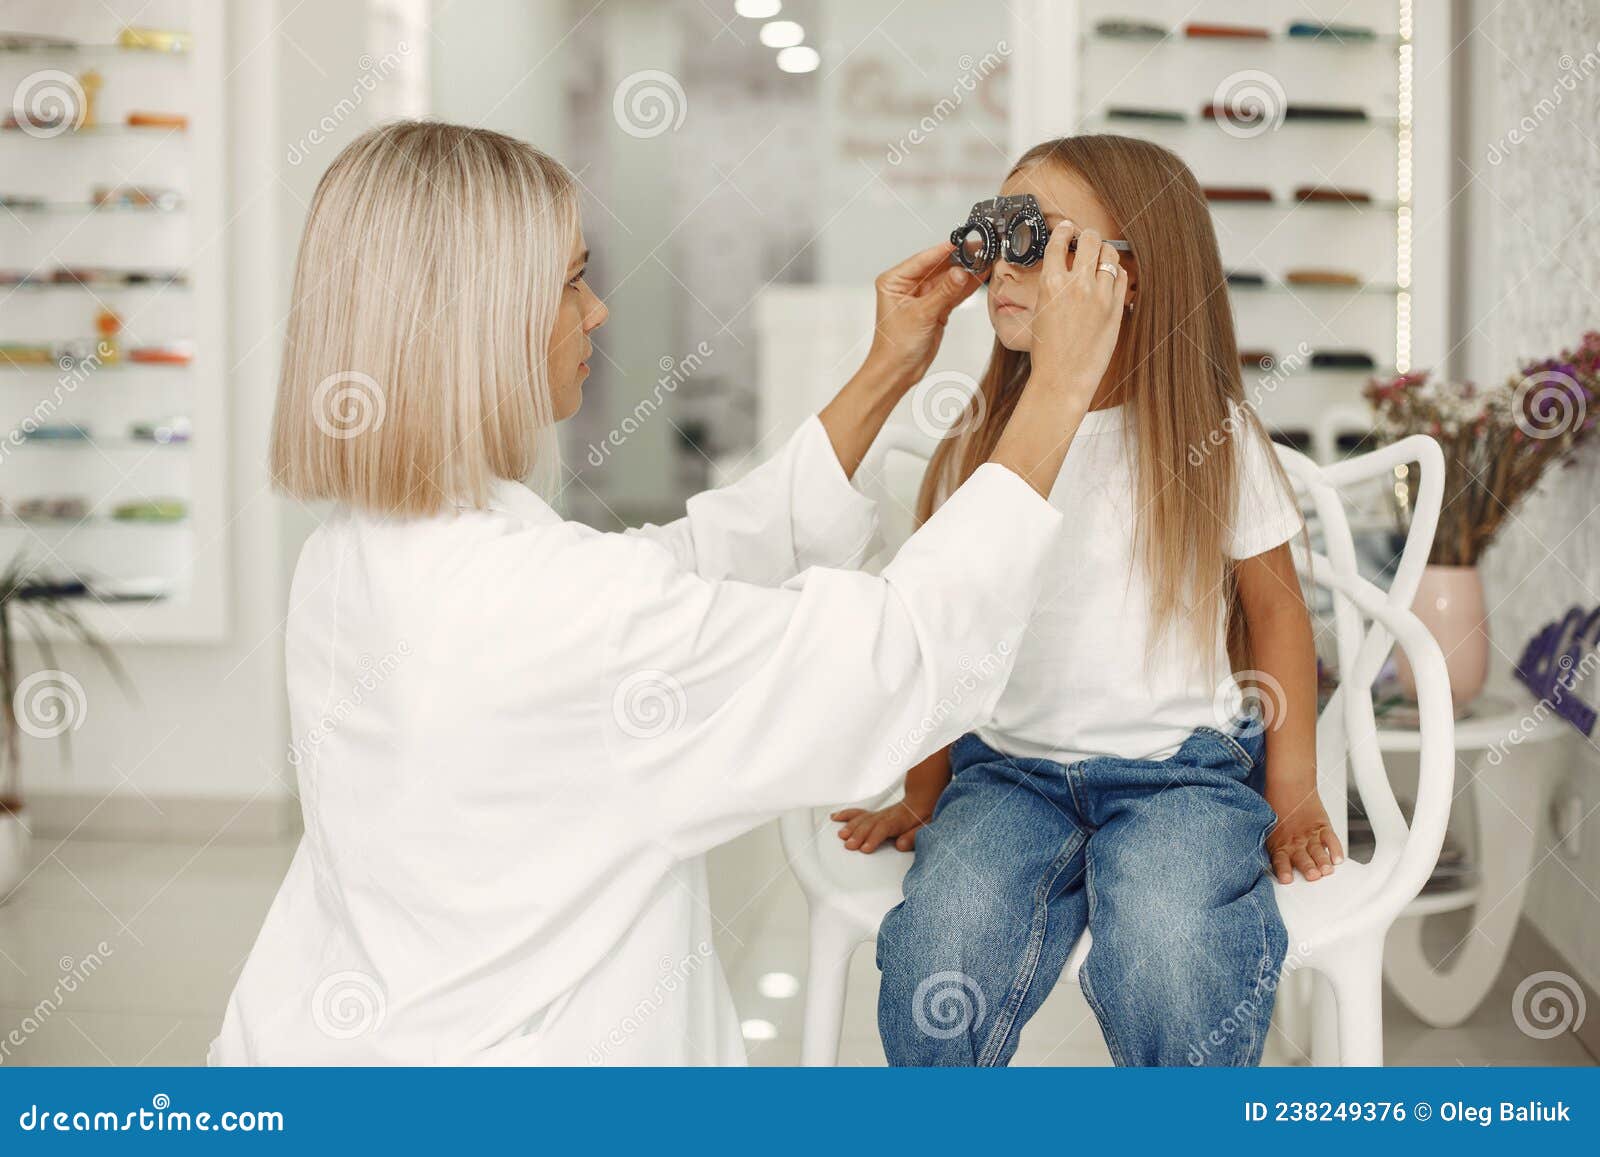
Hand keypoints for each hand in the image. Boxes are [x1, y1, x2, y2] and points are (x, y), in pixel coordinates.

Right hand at [830, 796, 936, 852]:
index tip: (865, 848)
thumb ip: (913, 837)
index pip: (884, 828)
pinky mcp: (873, 814)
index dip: (874, 838)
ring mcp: (878, 814)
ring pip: (862, 819)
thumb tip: (901, 845)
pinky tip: (835, 817)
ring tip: (841, 836)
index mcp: (898, 821)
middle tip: (849, 845)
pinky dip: (846, 815)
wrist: (922, 800)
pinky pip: (858, 813)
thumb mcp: (925, 827)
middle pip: (869, 824)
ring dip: (850, 826)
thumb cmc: (923, 816)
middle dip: (858, 835)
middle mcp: (885, 816)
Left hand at [865, 242, 982, 387]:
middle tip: (981, 251)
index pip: (923, 259)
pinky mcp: (935, 308)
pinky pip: (953, 293)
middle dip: (960, 260)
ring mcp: (923, 296)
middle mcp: (908, 285)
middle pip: (938, 266)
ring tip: (985, 261)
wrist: (898, 372)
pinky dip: (966, 287)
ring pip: (949, 279)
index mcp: (894, 280)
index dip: (944, 250)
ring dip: (966, 272)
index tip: (963, 241)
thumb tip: (961, 272)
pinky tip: (980, 276)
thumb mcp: (921, 315)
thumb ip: (944, 292)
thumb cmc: (895, 346)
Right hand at [1027, 222, 1128, 400]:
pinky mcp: (1116, 307)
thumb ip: (1053, 285)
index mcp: (1051, 283)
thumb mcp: (1040, 310)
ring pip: (1109, 254)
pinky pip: (1122, 276)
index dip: (1064, 230)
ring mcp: (1099, 295)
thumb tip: (1062, 268)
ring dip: (1104, 251)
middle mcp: (1076, 285)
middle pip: (1089, 239)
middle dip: (1087, 236)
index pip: (1059, 241)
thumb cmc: (1047, 351)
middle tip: (1086, 241)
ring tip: (1100, 258)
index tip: (1066, 228)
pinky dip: (1116, 271)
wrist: (1062, 378)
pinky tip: (1111, 277)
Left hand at [1265, 778, 1344, 882]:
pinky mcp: (1322, 826)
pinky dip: (1336, 849)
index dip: (1283, 870)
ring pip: (1317, 851)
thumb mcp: (1267, 828)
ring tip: (1326, 870)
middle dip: (1308, 867)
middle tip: (1313, 875)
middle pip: (1302, 858)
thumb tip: (1267, 867)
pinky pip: (1331, 839)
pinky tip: (1338, 859)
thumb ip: (1271, 847)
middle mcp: (1294, 842)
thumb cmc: (1275, 807)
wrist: (1288, 783)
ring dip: (1322, 861)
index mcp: (1278, 844)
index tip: (1287, 880)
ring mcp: (1309, 834)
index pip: (1280, 860)